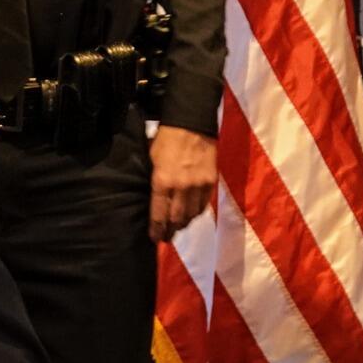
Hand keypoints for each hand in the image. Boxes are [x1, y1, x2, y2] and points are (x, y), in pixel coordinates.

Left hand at [149, 125, 216, 242]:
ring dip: (183, 224)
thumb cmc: (166, 138)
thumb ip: (154, 179)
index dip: (157, 228)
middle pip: (176, 218)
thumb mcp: (151, 158)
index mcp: (162, 181)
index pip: (159, 213)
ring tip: (177, 228)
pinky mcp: (211, 182)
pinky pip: (203, 205)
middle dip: (170, 230)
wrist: (192, 124)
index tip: (155, 238)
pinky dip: (196, 213)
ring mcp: (198, 185)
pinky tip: (191, 216)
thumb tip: (152, 196)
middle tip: (166, 237)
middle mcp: (181, 187)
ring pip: (191, 214)